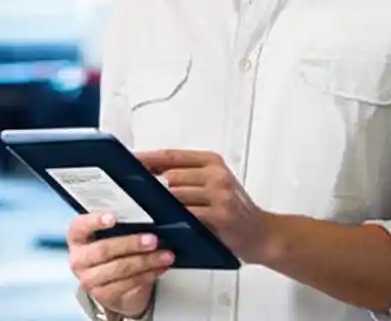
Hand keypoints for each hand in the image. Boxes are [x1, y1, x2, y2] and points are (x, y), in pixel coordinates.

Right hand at [67, 212, 174, 317]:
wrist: (108, 284)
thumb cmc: (111, 251)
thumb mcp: (110, 235)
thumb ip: (120, 225)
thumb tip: (144, 218)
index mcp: (77, 237)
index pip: (80, 226)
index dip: (95, 221)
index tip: (112, 218)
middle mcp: (78, 259)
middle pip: (104, 249)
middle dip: (131, 244)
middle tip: (152, 240)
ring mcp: (89, 279)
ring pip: (120, 268)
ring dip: (146, 261)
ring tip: (164, 255)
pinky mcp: (103, 295)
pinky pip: (128, 283)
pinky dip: (148, 274)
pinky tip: (159, 268)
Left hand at [136, 149, 275, 263]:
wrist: (262, 233)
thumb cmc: (234, 209)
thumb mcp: (213, 184)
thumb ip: (185, 176)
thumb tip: (149, 172)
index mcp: (212, 161)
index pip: (171, 155)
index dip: (147, 158)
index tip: (128, 161)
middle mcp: (216, 173)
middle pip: (170, 176)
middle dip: (155, 189)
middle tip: (140, 197)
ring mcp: (220, 193)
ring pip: (177, 194)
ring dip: (165, 207)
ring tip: (158, 214)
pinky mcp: (221, 213)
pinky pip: (188, 214)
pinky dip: (177, 220)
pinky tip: (171, 224)